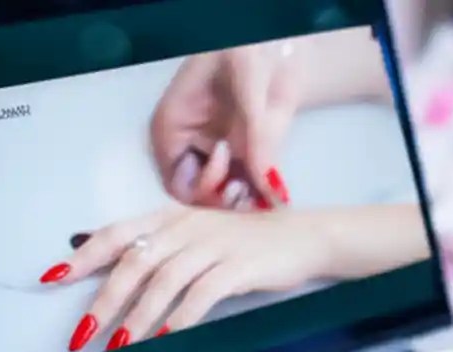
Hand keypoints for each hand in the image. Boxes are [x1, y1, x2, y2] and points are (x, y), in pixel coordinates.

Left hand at [42, 207, 331, 351]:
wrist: (301, 238)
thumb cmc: (245, 243)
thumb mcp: (197, 238)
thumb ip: (159, 252)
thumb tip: (115, 277)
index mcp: (169, 219)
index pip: (116, 234)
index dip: (83, 257)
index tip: (52, 278)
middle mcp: (186, 227)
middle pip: (134, 263)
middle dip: (105, 301)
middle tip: (84, 333)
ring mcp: (213, 245)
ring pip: (164, 282)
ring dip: (138, 318)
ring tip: (120, 346)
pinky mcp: (238, 267)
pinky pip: (202, 294)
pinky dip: (181, 318)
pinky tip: (167, 338)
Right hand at [151, 42, 298, 207]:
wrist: (278, 44)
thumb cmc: (246, 48)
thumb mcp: (248, 80)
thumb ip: (255, 131)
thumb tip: (264, 182)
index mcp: (174, 128)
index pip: (176, 181)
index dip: (200, 185)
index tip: (226, 156)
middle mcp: (194, 149)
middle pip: (198, 198)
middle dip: (221, 201)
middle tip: (248, 193)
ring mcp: (220, 157)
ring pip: (224, 200)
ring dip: (242, 206)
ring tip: (263, 196)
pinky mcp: (246, 160)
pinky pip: (249, 191)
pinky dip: (262, 198)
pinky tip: (275, 196)